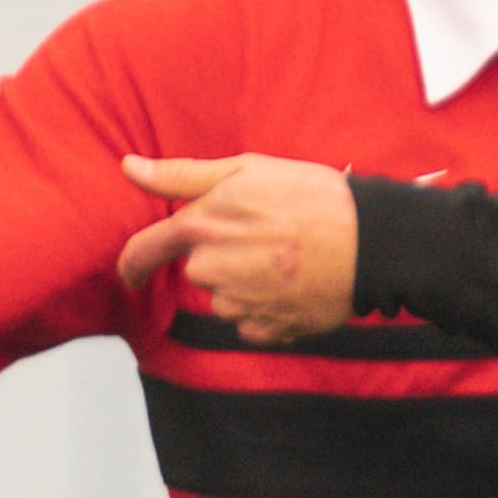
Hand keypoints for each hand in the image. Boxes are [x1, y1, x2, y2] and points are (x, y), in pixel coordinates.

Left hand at [111, 154, 365, 339]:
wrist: (369, 241)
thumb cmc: (309, 196)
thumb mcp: (245, 169)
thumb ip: (181, 175)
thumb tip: (128, 168)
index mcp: (201, 228)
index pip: (144, 252)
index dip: (134, 263)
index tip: (131, 272)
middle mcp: (211, 271)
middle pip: (197, 271)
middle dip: (221, 256)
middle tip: (265, 235)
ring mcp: (238, 305)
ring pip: (225, 297)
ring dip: (246, 283)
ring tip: (287, 258)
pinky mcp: (266, 329)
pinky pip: (252, 321)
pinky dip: (268, 307)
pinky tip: (295, 285)